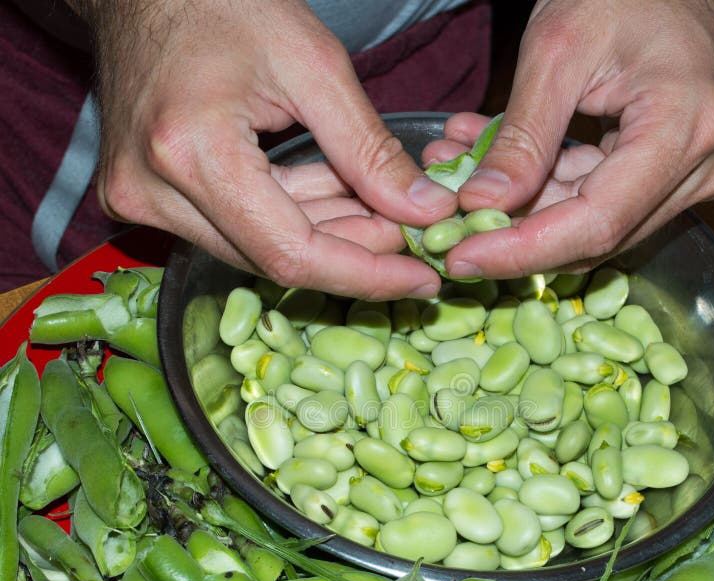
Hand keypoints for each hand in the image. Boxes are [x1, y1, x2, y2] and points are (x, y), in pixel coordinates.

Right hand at [70, 0, 456, 297]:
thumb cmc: (222, 0)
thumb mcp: (313, 64)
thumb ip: (370, 149)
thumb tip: (427, 211)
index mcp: (191, 152)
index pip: (291, 253)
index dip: (365, 274)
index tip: (420, 279)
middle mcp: (155, 193)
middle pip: (276, 257)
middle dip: (353, 251)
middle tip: (409, 231)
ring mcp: (145, 199)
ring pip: (259, 249)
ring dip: (328, 233)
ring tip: (380, 206)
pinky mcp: (149, 198)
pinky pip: (236, 229)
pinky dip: (293, 216)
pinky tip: (335, 194)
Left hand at [423, 0, 713, 280]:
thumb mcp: (558, 52)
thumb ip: (522, 138)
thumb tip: (480, 206)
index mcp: (685, 129)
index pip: (595, 223)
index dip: (523, 251)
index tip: (462, 259)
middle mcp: (702, 165)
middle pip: (593, 234)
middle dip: (514, 232)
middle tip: (450, 219)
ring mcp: (692, 173)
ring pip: (590, 225)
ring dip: (521, 209)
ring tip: (460, 170)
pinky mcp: (673, 173)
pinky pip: (598, 201)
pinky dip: (543, 188)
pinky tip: (495, 165)